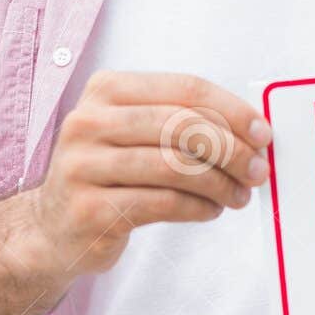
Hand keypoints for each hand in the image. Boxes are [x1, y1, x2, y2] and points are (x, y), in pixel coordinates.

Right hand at [26, 70, 271, 275]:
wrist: (52, 225)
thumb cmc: (109, 173)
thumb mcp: (133, 131)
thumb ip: (182, 121)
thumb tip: (251, 132)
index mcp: (106, 90)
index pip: (185, 89)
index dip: (233, 111)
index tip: (262, 133)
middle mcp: (89, 122)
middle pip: (182, 127)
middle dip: (232, 150)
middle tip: (257, 170)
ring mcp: (84, 166)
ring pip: (175, 167)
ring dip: (220, 183)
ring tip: (237, 195)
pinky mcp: (91, 209)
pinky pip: (164, 204)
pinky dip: (199, 207)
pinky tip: (210, 209)